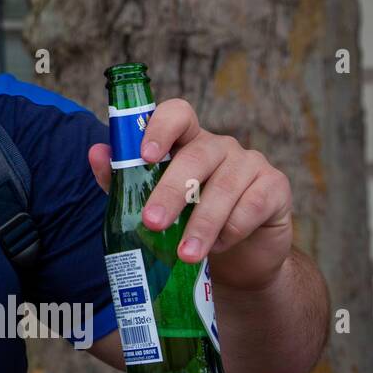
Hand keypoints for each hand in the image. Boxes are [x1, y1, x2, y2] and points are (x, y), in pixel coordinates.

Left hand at [87, 98, 293, 291]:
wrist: (239, 259)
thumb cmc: (187, 222)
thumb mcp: (152, 203)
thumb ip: (123, 179)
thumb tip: (96, 152)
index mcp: (187, 141)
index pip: (178, 113)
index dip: (161, 127)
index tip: (146, 155)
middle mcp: (219, 146)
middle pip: (196, 156)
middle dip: (171, 192)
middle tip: (151, 223)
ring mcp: (250, 163)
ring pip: (223, 188)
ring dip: (202, 224)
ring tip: (185, 254)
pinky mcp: (276, 186)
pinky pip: (251, 206)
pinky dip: (231, 231)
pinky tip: (219, 248)